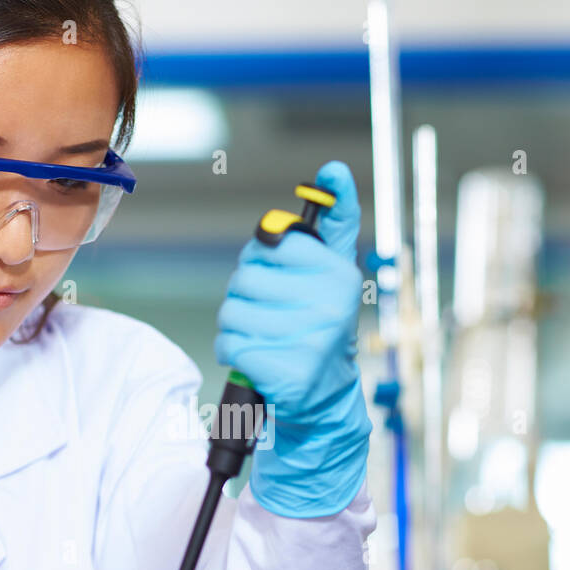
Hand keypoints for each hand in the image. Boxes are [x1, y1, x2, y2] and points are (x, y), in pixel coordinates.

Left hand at [214, 160, 371, 517]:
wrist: (325, 399)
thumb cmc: (320, 327)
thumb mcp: (333, 272)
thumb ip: (333, 222)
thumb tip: (333, 170)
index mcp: (340, 275)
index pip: (268, 244)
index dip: (263, 262)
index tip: (283, 281)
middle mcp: (331, 306)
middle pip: (244, 279)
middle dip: (247, 297)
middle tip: (272, 317)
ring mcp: (310, 341)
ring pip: (232, 312)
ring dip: (238, 327)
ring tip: (265, 339)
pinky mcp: (286, 373)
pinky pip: (230, 344)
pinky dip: (235, 353)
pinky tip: (258, 359)